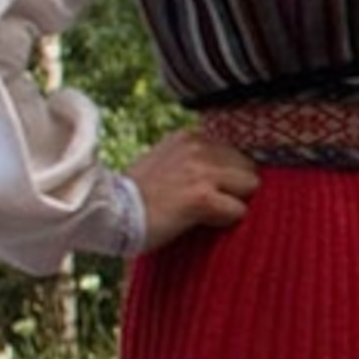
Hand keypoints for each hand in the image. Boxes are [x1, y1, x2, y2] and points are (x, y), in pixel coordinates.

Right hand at [127, 131, 258, 251]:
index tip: (216, 189)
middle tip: (210, 204)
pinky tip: (200, 222)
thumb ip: (196, 159)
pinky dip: (226, 221)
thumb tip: (231, 169)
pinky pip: (239, 211)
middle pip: (249, 167)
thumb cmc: (137, 195)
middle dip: (237, 188)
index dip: (231, 175)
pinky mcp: (201, 197)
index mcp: (189, 136)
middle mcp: (197, 147)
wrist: (109, 213)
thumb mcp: (166, 161)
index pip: (238, 151)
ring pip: (250, 187)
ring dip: (233, 203)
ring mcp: (200, 170)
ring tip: (204, 212)